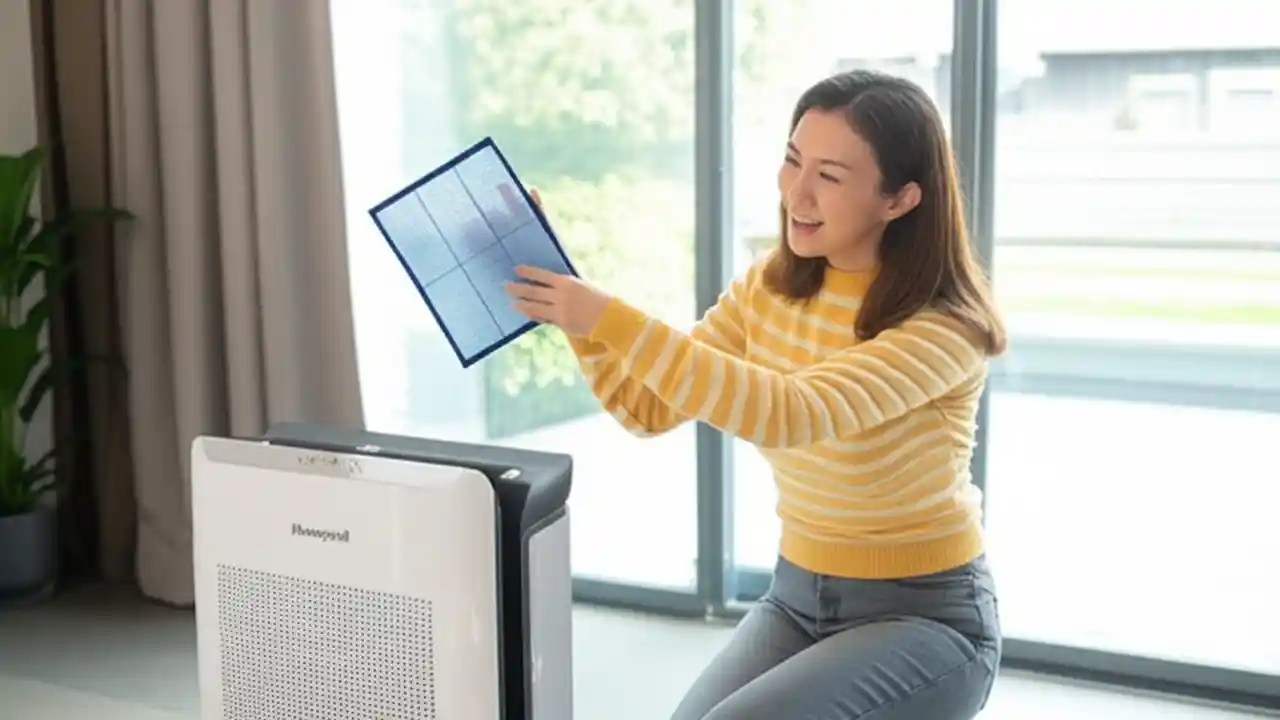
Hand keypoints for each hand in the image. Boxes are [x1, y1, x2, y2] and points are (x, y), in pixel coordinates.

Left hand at [506, 187, 612, 336]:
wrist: (610, 317)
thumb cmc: (598, 299)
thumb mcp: (581, 286)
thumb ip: (565, 286)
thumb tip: (548, 286)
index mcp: (566, 282)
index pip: (542, 275)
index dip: (527, 272)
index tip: (516, 269)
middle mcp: (560, 295)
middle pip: (533, 291)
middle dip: (518, 288)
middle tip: (506, 286)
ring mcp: (559, 309)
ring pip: (535, 306)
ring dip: (522, 304)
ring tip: (513, 303)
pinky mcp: (561, 322)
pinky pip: (543, 318)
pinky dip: (534, 315)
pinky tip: (527, 314)